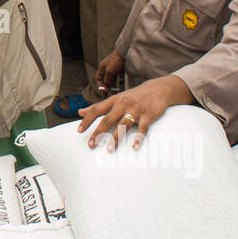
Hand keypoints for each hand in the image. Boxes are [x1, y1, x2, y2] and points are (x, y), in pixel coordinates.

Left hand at [76, 76, 191, 150]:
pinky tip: (134, 146)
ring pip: (123, 125)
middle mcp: (123, 104)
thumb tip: (80, 112)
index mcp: (114, 101)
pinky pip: (142, 128)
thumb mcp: (115, 99)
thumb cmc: (134, 96)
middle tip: (91, 144)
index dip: (87, 120)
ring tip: (109, 149)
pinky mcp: (148, 116)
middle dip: (98, 132)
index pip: (97, 110)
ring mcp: (136, 110)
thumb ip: (98, 107)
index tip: (79, 130)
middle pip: (108, 119)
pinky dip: (138, 138)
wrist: (158, 89)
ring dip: (116, 138)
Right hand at [95, 49, 124, 95]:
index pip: (98, 78)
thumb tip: (106, 88)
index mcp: (102, 67)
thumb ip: (107, 80)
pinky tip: (122, 86)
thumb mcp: (110, 71)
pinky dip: (121, 82)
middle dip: (108, 86)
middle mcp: (108, 68)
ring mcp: (115, 68)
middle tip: (110, 93)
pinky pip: (120, 78)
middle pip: (106, 79)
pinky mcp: (122, 69)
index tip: (103, 91)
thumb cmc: (116, 59)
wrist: (126, 52)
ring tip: (117, 91)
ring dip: (115, 85)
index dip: (100, 85)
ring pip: (114, 79)